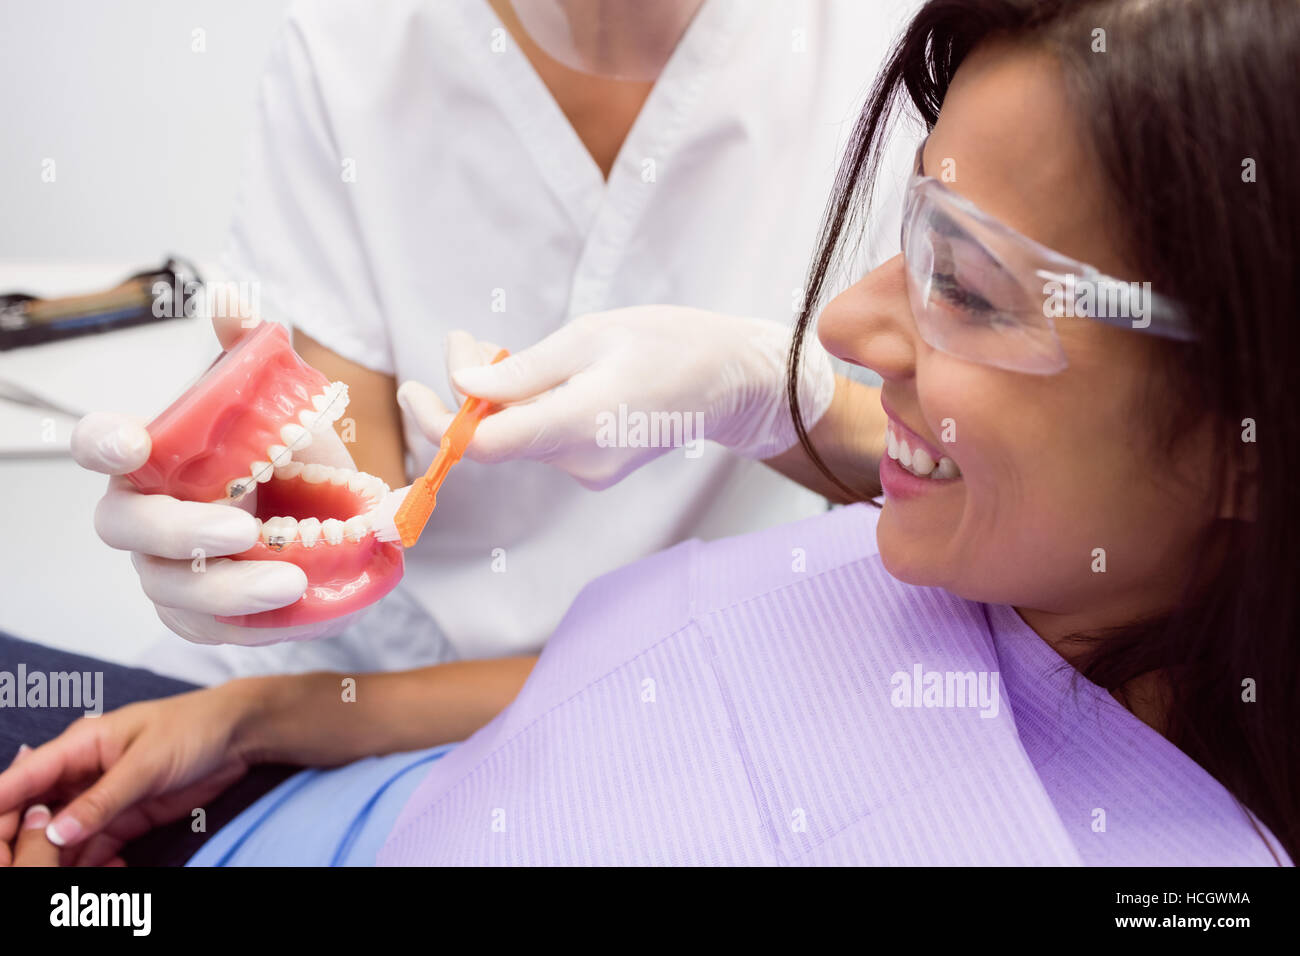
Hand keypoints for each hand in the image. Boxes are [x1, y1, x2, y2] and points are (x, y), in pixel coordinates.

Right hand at [0, 682, 262, 865]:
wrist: (240, 735)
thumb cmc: (193, 727)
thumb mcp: (147, 761)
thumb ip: (103, 798)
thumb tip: (56, 832)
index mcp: (79, 745)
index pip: (23, 779)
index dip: (3, 808)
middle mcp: (82, 773)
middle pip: (35, 814)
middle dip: (28, 843)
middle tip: (30, 868)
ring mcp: (102, 798)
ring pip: (62, 836)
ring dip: (60, 859)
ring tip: (67, 878)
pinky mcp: (125, 818)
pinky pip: (94, 846)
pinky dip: (92, 863)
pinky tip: (105, 873)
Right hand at [72, 315, 360, 645]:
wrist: (329, 527)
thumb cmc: (286, 464)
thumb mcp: (284, 405)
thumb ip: (251, 352)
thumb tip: (229, 296)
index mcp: (153, 456)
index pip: (99, 445)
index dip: (101, 443)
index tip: (130, 443)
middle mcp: (144, 512)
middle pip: (124, 527)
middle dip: (178, 531)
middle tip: (240, 530)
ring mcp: (162, 568)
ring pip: (166, 587)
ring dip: (226, 589)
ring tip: (289, 580)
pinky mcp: (194, 615)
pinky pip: (201, 628)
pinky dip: (242, 623)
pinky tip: (285, 609)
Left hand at [396, 306, 835, 489]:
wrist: (735, 381)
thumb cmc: (673, 344)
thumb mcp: (593, 336)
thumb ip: (523, 370)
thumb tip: (462, 387)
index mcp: (580, 421)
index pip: (485, 446)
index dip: (438, 424)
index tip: (413, 389)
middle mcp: (581, 460)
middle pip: (495, 440)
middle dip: (465, 394)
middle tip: (464, 340)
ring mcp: (590, 470)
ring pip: (517, 439)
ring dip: (494, 398)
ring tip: (496, 348)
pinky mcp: (596, 468)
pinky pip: (542, 440)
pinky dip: (524, 409)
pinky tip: (532, 374)